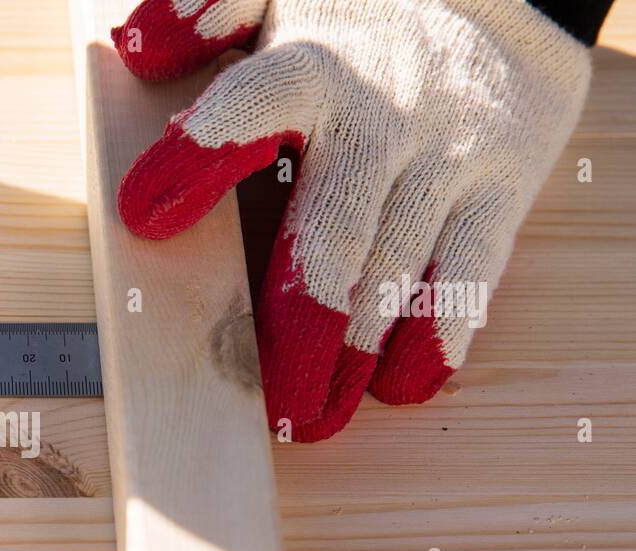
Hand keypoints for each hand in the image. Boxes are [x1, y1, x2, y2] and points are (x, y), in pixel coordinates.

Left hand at [113, 0, 590, 439]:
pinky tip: (409, 383)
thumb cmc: (362, 7)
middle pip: (334, 233)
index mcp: (311, 66)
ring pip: (402, 268)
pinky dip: (444, 331)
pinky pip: (475, 268)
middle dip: (301, 324)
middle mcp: (383, 118)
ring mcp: (449, 156)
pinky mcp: (504, 183)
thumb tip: (139, 45)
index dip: (198, 160)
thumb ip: (206, 6)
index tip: (144, 215)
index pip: (248, 111)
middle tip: (272, 406)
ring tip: (320, 417)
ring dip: (361, 352)